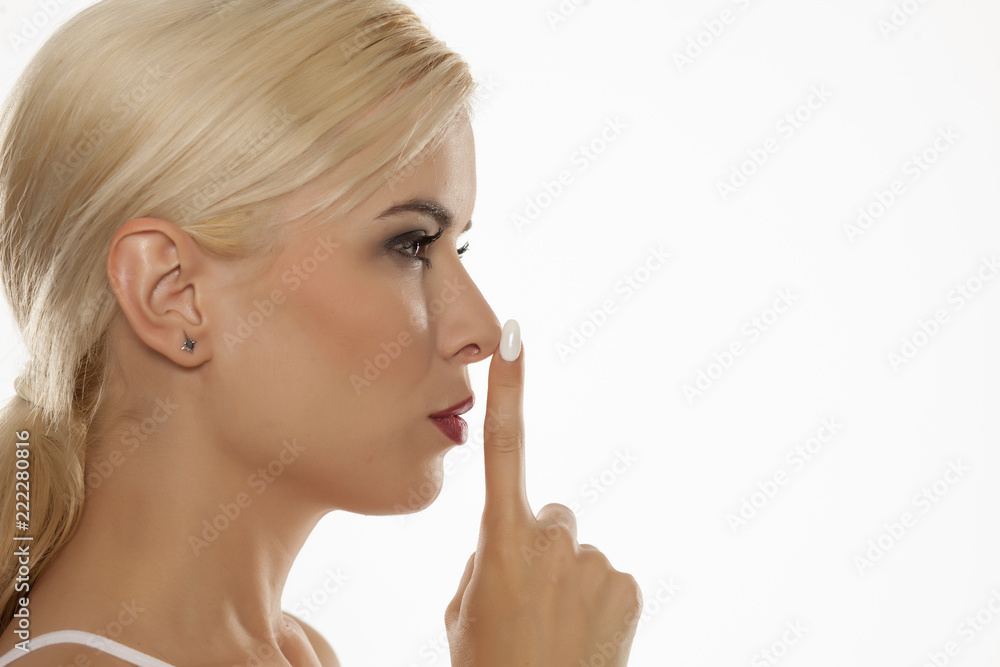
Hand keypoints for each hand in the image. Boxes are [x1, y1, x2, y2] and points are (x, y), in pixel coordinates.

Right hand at [445, 326, 641, 665]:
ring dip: (567, 579)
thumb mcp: (464, 609)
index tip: (513, 337)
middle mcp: (551, 540)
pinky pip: (606, 575)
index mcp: (500, 541)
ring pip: (577, 551)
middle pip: (549, 517)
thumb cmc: (489, 666)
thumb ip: (485, 557)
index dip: (507, 390)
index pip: (503, 448)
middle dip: (539, 546)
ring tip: (554, 627)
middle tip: (528, 602)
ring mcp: (593, 561)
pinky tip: (582, 634)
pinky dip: (595, 599)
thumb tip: (509, 540)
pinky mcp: (626, 584)